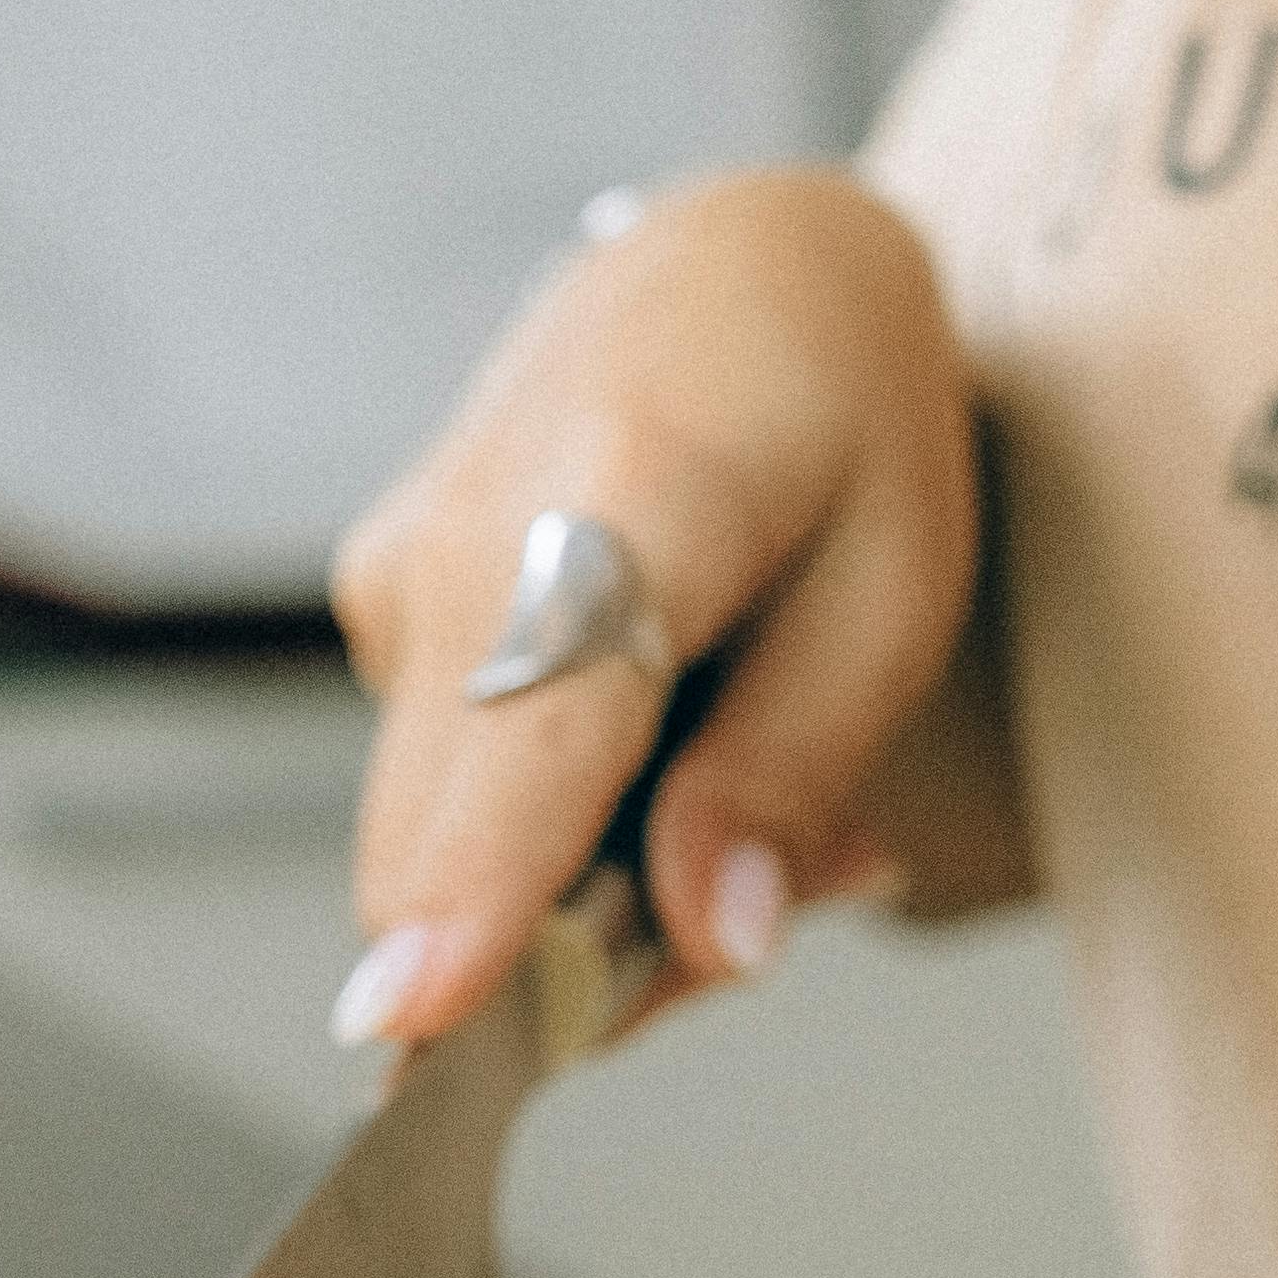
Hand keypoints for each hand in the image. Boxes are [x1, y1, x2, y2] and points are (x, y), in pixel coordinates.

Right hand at [328, 166, 1013, 1043]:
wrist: (726, 258)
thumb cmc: (835, 409)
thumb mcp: (895, 585)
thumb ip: (791, 769)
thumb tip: (708, 941)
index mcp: (624, 495)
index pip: (529, 725)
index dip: (474, 888)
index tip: (411, 1019)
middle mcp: (467, 537)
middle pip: (462, 842)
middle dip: (602, 953)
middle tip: (787, 881)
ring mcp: (400, 573)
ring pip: (451, 846)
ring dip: (593, 888)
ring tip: (750, 788)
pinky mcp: (382, 608)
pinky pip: (449, 795)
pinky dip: (555, 826)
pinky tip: (667, 743)